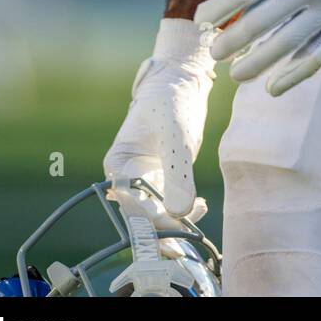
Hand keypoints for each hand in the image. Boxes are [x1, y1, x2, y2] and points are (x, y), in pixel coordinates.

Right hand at [104, 19, 214, 221]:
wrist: (179, 82)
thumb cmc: (171, 100)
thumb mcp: (176, 133)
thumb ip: (178, 172)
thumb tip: (180, 213)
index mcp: (119, 165)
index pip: (132, 203)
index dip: (152, 220)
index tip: (177, 224)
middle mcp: (127, 177)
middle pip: (141, 215)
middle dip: (164, 230)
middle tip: (189, 238)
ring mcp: (145, 180)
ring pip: (155, 214)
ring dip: (175, 224)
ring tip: (200, 212)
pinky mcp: (162, 178)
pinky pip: (168, 204)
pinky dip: (182, 211)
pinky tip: (200, 205)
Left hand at [194, 0, 320, 96]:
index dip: (219, 7)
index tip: (201, 19)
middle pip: (261, 22)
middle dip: (232, 40)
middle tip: (213, 53)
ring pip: (286, 45)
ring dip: (257, 63)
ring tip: (235, 74)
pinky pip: (319, 56)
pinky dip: (295, 75)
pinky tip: (273, 88)